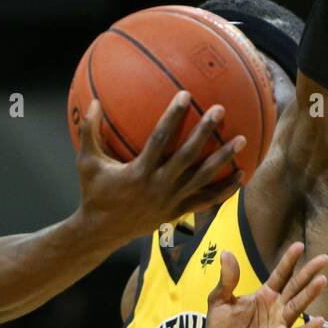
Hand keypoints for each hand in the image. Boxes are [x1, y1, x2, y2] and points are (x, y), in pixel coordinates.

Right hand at [74, 93, 244, 244]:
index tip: (185, 95)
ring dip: (223, 160)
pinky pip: (205, 201)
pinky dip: (224, 190)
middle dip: (205, 132)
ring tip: (241, 140)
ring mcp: (170, 202)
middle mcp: (158, 187)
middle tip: (220, 110)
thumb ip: (90, 131)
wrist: (100, 232)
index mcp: (138, 173)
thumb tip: (94, 100)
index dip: (173, 117)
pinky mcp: (176, 213)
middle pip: (188, 156)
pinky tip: (241, 176)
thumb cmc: (93, 193)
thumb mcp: (86, 162)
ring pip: (202, 179)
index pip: (160, 140)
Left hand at [200, 241, 327, 327]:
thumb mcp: (219, 301)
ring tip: (322, 280)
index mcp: (264, 295)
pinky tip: (319, 320)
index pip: (280, 274)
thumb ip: (227, 280)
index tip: (299, 245)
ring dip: (310, 294)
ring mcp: (280, 325)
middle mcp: (276, 307)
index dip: (289, 261)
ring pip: (298, 306)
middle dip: (308, 273)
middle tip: (324, 258)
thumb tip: (226, 253)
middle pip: (295, 287)